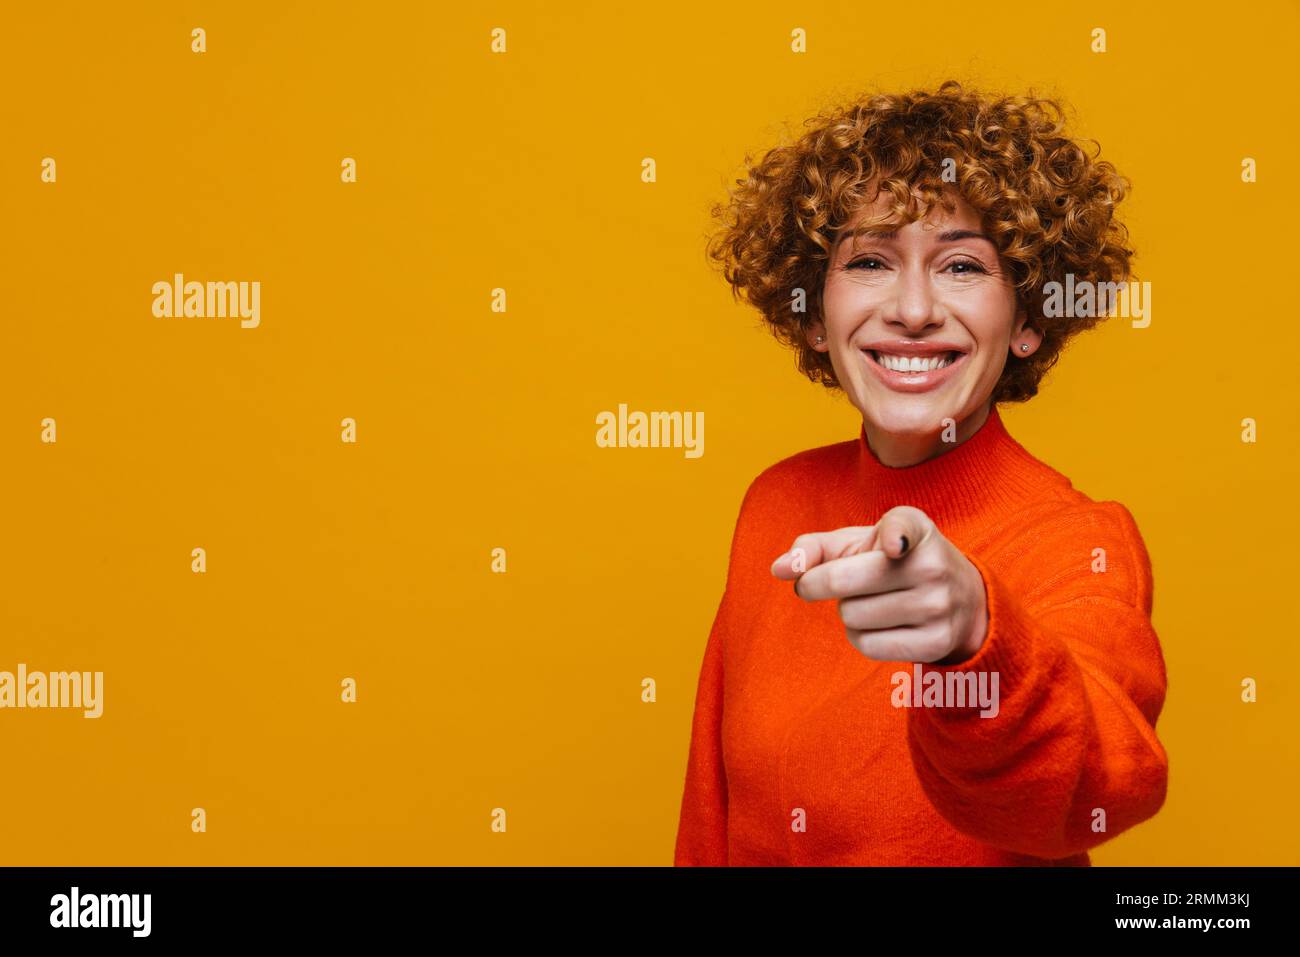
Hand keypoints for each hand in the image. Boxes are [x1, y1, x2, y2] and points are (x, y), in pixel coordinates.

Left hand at [770, 505, 988, 663]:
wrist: (960, 598)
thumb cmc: (890, 562)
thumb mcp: (859, 543)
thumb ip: (814, 547)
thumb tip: (778, 569)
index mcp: (915, 528)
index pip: (902, 528)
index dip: (894, 536)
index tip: (891, 546)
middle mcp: (932, 565)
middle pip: (843, 582)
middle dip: (822, 584)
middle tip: (832, 582)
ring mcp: (939, 606)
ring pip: (852, 617)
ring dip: (847, 612)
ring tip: (872, 601)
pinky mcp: (936, 642)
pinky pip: (867, 646)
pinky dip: (859, 637)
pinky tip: (880, 624)